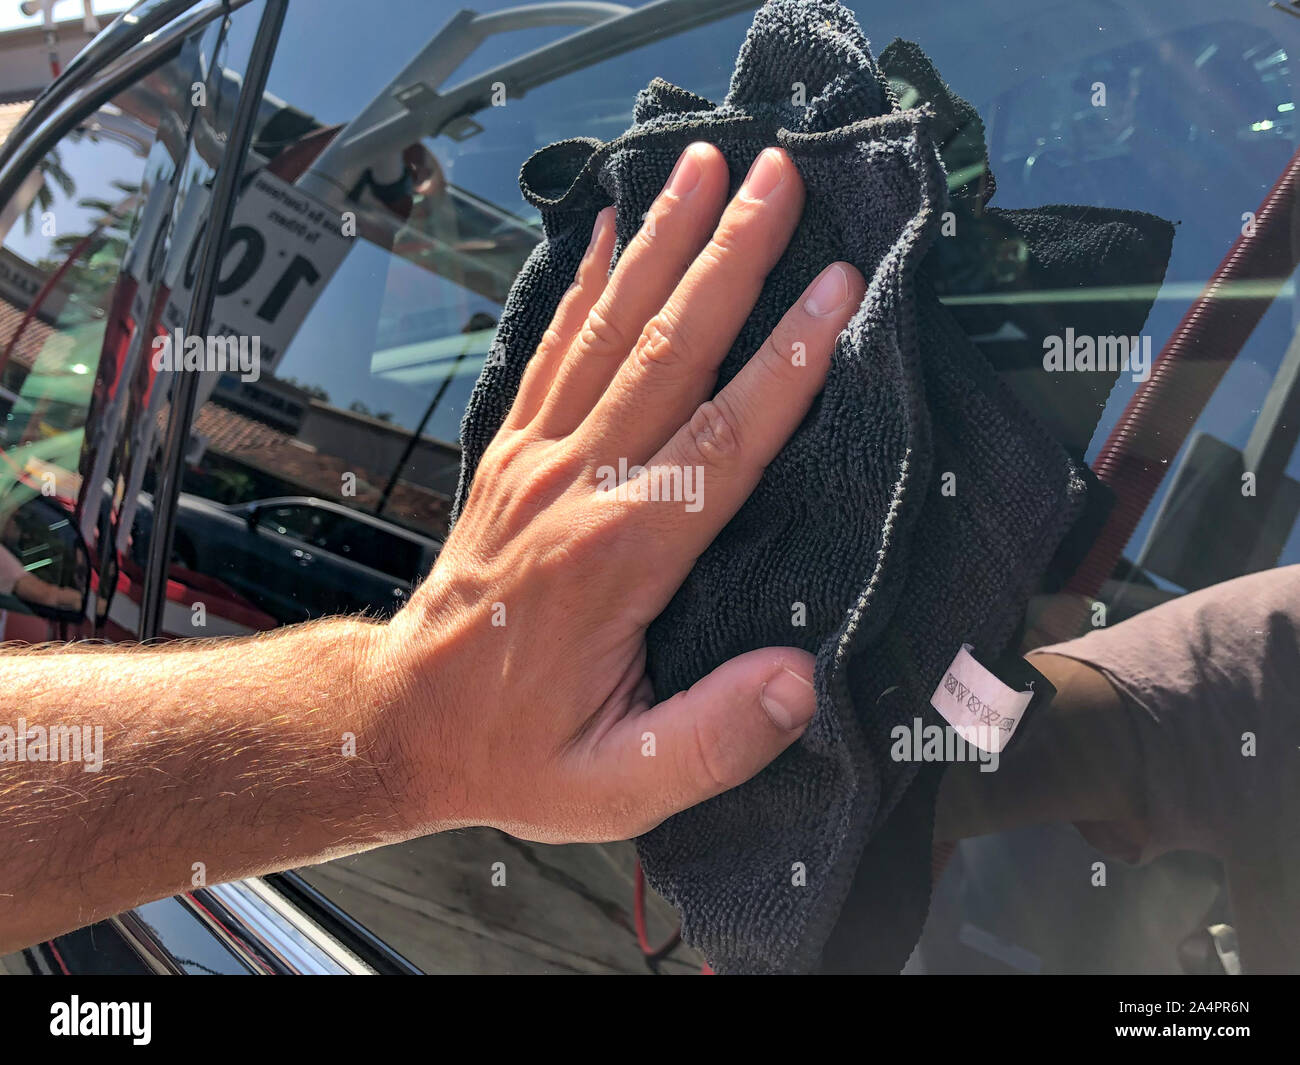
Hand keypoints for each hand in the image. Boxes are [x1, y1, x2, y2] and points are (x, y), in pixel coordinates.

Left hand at [382, 142, 865, 843]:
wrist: (405, 720)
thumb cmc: (515, 749)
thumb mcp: (617, 784)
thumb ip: (715, 738)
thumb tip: (800, 680)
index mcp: (618, 559)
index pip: (721, 444)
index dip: (786, 365)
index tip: (835, 292)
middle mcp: (577, 488)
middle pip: (668, 354)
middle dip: (731, 259)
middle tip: (777, 178)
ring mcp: (538, 458)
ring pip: (611, 331)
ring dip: (664, 244)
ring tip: (706, 167)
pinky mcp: (514, 450)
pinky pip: (553, 348)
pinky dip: (586, 282)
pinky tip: (613, 226)